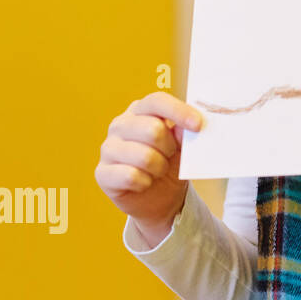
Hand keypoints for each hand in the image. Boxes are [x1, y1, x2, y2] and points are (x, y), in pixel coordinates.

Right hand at [96, 91, 201, 243]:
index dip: (178, 111)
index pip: (156, 101)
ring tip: (159, 170)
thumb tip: (191, 124)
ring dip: (160, 168)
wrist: (160, 198)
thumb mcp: (183, 145)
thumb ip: (184, 132)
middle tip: (171, 156)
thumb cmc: (171, 163)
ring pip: (144, 156)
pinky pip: (130, 176)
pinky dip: (146, 183)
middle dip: (170, 148)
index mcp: (141, 110)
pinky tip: (145, 183)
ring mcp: (108, 148)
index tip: (197, 126)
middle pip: (152, 129)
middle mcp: (120, 125)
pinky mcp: (102, 173)